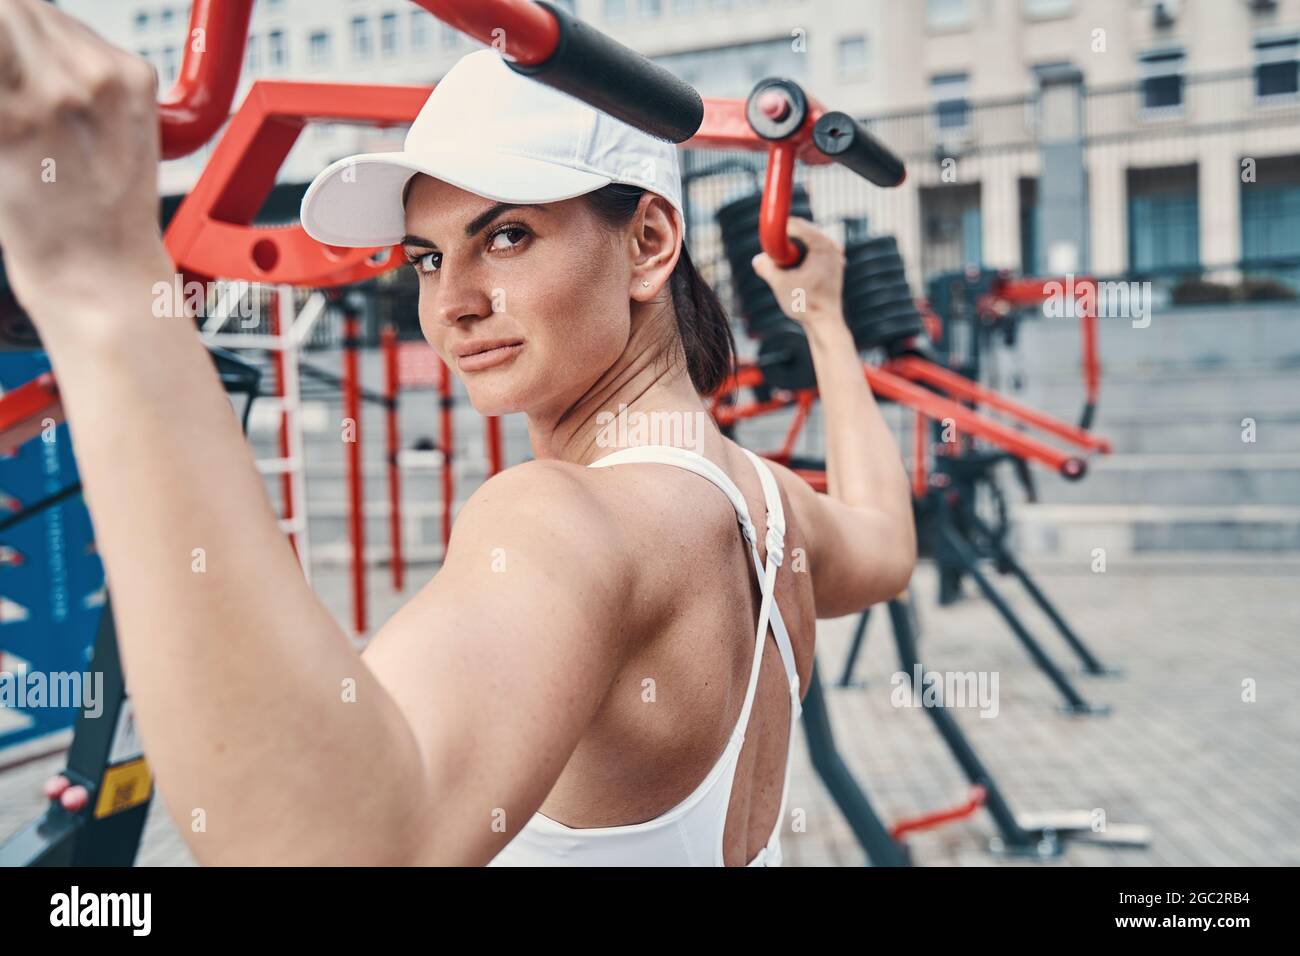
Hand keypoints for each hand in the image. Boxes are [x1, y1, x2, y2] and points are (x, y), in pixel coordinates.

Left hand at [0, 0, 164, 322]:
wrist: (100, 281)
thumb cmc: (100, 222)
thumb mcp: (117, 138)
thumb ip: (76, 83)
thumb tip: (20, 43)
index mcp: (130, 75)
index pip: (42, 12)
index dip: (14, 34)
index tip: (11, 70)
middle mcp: (95, 75)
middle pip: (14, 9)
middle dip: (1, 48)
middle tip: (11, 109)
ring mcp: (50, 95)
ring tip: (11, 127)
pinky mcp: (9, 123)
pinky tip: (2, 139)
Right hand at [750, 217, 846, 329]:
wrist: (825, 323)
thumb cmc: (807, 305)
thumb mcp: (780, 284)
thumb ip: (766, 268)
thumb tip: (758, 259)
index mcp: (824, 245)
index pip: (796, 225)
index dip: (777, 231)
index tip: (766, 242)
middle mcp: (832, 246)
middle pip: (801, 232)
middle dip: (784, 242)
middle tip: (772, 256)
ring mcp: (835, 255)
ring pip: (805, 243)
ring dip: (792, 251)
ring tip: (784, 269)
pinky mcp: (832, 264)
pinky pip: (811, 253)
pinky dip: (800, 258)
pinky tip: (794, 272)